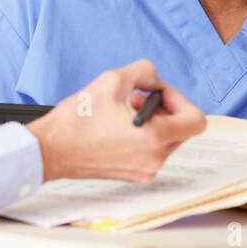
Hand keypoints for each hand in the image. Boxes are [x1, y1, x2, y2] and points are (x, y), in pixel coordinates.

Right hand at [26, 59, 205, 182]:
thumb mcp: (113, 80)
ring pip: (167, 139)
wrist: (50, 150)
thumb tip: (157, 81)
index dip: (180, 101)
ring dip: (153, 121)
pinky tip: (119, 127)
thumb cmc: (77, 120)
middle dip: (164, 109)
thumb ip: (145, 72)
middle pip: (182, 129)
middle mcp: (155, 158)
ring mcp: (145, 170)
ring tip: (123, 112)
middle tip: (137, 98)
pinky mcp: (135, 175)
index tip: (159, 94)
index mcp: (154, 138)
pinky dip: (144, 136)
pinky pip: (153, 151)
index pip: (196, 121)